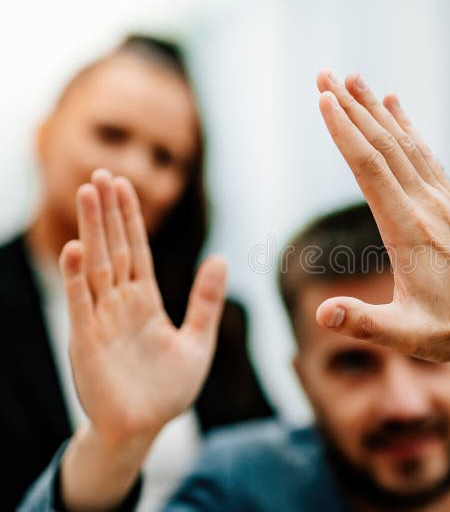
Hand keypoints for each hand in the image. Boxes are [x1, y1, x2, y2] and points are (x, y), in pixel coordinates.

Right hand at [61, 169, 225, 443]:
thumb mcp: (197, 340)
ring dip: (92, 231)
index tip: (123, 184)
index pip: (137, 250)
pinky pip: (82, 304)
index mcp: (146, 302)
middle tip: (102, 174)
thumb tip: (220, 258)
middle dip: (108, 212)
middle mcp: (121, 304)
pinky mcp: (87, 342)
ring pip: (96, 266)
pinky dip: (77, 277)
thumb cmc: (167, 389)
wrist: (143, 429)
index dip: (130, 218)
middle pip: (114, 248)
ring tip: (89, 194)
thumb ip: (205, 300)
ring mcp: (102, 320)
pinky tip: (75, 249)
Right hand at [315, 71, 449, 384]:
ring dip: (376, 109)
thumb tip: (322, 314)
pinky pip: (425, 155)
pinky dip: (407, 127)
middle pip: (384, 145)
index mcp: (409, 230)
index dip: (345, 132)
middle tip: (324, 74)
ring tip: (353, 79)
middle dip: (351, 107)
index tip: (323, 99)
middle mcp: (427, 205)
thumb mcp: (407, 335)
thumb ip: (364, 323)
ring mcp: (442, 200)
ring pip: (405, 143)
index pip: (371, 169)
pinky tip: (395, 107)